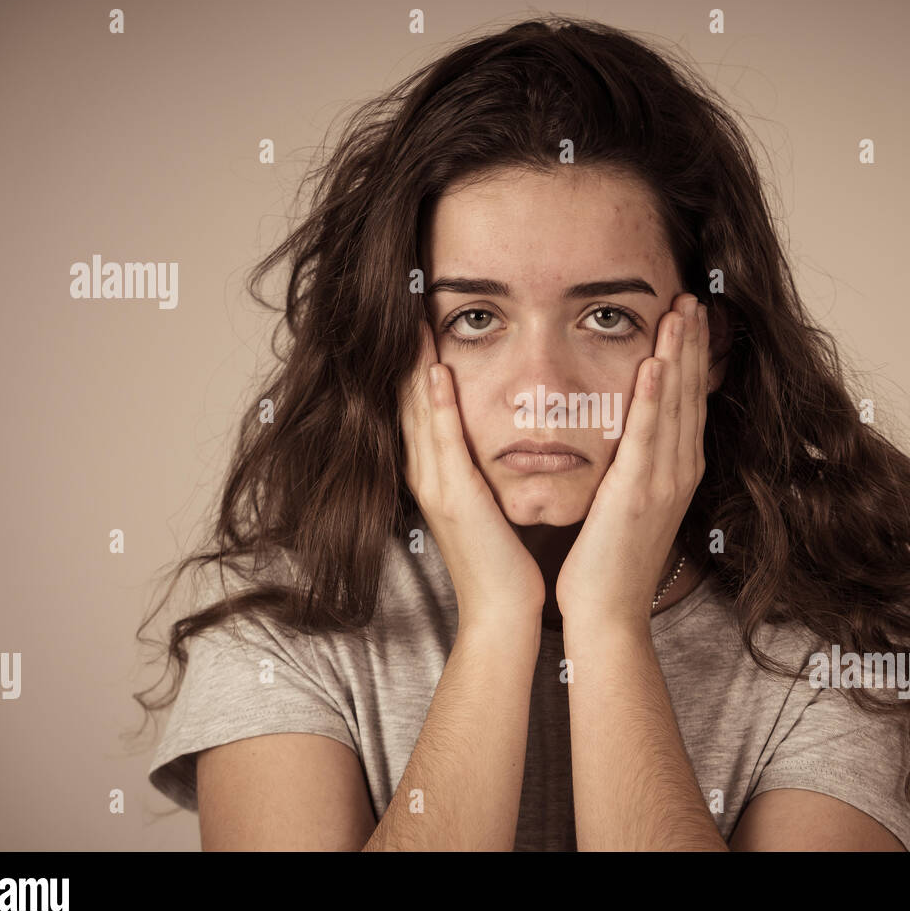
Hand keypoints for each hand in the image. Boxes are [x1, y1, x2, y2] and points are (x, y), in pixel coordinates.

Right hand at [398, 321, 545, 640]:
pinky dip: (438, 405)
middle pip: (409, 397)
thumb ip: (483, 467)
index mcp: (435, 474)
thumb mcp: (488, 503)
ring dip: (417, 362)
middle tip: (404, 297)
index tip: (419, 314)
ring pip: (420, 411)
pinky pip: (443, 443)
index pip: (419, 403)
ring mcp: (436, 486)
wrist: (504, 612)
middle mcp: (427, 474)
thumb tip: (496, 434)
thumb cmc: (505, 560)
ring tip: (414, 316)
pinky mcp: (454, 499)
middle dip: (406, 349)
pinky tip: (438, 371)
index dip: (415, 358)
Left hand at [555, 293, 708, 629]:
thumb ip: (631, 469)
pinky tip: (657, 363)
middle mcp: (677, 472)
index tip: (689, 317)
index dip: (691, 357)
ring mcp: (663, 483)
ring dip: (680, 355)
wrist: (607, 613)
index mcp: (674, 473)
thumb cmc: (606, 563)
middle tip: (693, 296)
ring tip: (681, 310)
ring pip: (676, 406)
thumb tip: (624, 440)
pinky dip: (656, 398)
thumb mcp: (625, 506)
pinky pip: (649, 437)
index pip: (687, 402)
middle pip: (690, 394)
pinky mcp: (639, 495)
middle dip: (692, 344)